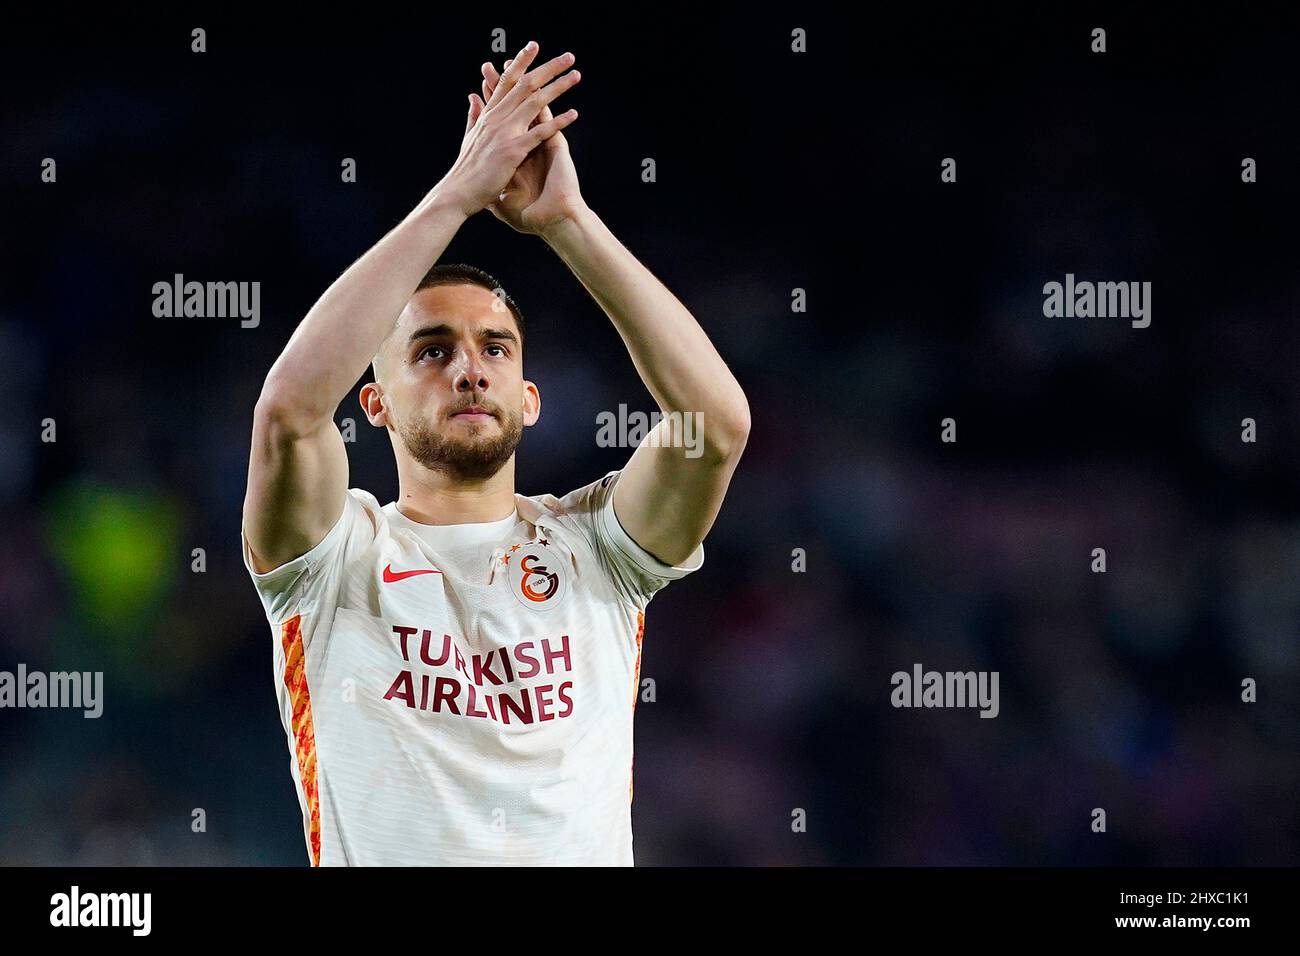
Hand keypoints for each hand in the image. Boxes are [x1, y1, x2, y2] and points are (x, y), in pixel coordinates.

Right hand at [439, 40, 580, 218]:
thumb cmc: (466, 169)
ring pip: (536, 102)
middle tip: (568, 56)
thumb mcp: (469, 136)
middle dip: (548, 68)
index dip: (521, 61)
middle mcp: (498, 117)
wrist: (459, 192)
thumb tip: (473, 96)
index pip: (507, 80)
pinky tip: (574, 113)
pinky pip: (540, 132)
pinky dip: (558, 121)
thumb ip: (474, 114)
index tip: (534, 46)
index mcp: (489, 113)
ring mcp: (506, 132)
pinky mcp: (513, 150)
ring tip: (576, 75)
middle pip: (526, 84)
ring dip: (558, 87)